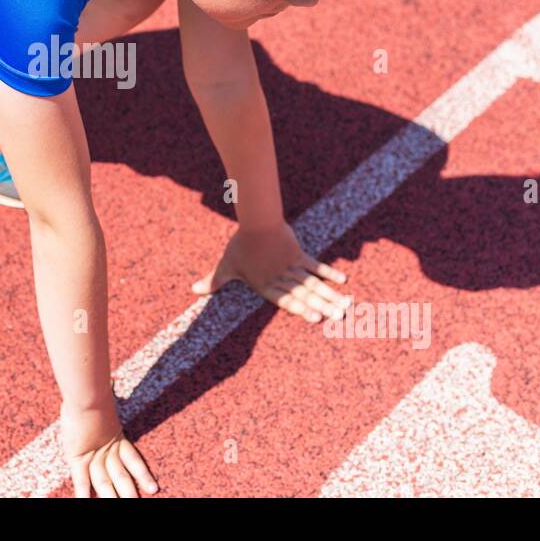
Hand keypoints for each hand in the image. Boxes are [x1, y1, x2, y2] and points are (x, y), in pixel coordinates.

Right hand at [59, 399, 158, 497]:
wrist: (86, 396)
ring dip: (111, 497)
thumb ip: (109, 394)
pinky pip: (81, 480)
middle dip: (129, 492)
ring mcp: (93, 455)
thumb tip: (113, 380)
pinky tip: (87, 502)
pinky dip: (83, 494)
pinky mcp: (77, 458)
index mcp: (116, 438)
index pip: (134, 461)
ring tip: (123, 506)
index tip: (153, 489)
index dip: (143, 476)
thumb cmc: (94, 395)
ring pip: (104, 483)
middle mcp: (107, 450)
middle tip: (137, 502)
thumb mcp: (104, 399)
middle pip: (121, 476)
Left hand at [193, 221, 350, 322]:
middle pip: (306, 295)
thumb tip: (194, 290)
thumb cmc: (240, 245)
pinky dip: (328, 273)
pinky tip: (342, 281)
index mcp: (266, 286)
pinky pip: (316, 266)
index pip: (286, 302)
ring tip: (346, 305)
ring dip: (330, 294)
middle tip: (340, 316)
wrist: (256, 222)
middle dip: (324, 306)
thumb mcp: (226, 265)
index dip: (302, 310)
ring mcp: (292, 267)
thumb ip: (214, 281)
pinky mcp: (298, 254)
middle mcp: (282, 278)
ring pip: (314, 284)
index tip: (317, 319)